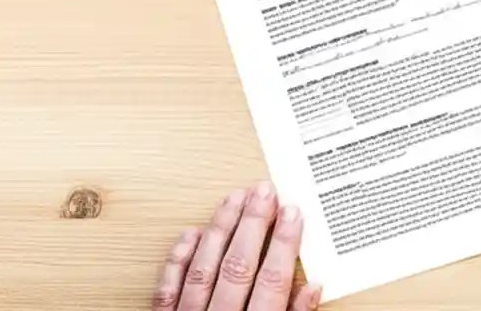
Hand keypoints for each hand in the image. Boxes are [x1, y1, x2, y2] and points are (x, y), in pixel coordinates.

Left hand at [153, 182, 321, 310]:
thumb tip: (312, 288)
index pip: (272, 280)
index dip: (284, 243)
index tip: (293, 213)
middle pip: (238, 266)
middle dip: (254, 223)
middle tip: (265, 191)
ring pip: (204, 269)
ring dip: (221, 229)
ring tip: (234, 198)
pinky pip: (168, 288)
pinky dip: (179, 259)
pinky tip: (192, 233)